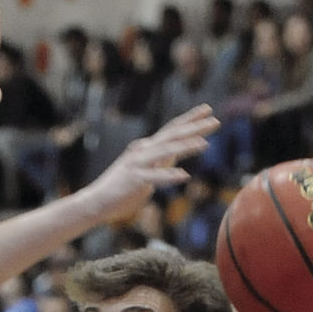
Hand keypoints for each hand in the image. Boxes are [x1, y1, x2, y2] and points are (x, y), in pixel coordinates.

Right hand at [87, 106, 217, 219]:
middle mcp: (144, 151)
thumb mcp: (145, 171)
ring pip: (165, 152)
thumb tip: (175, 157)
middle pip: (173, 135)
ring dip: (185, 147)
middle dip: (195, 127)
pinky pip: (154, 178)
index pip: (172, 129)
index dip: (190, 119)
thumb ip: (160, 163)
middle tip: (216, 120)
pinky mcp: (134, 181)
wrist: (96, 201)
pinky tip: (184, 177)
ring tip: (205, 144)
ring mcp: (138, 164)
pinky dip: (169, 176)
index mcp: (147, 148)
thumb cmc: (121, 189)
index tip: (208, 109)